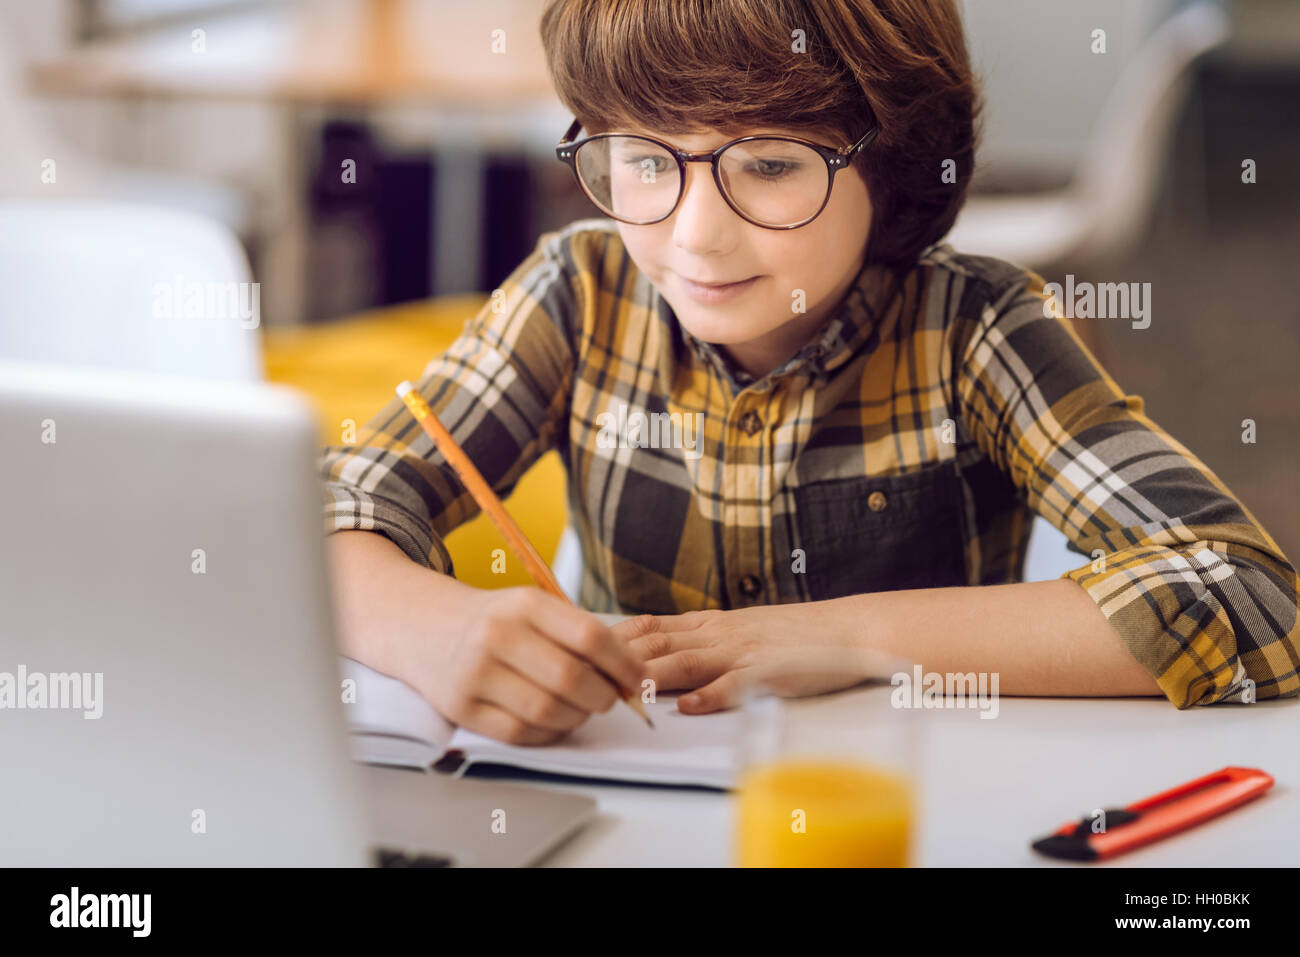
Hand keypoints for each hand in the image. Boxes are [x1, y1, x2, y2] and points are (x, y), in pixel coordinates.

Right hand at [326, 533, 645, 745]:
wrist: (422, 626)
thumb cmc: (494, 621)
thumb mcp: (532, 608)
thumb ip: (579, 636)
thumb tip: (634, 676)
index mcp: (523, 603)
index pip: (589, 636)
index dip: (623, 663)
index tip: (638, 679)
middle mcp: (496, 634)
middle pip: (571, 678)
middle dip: (603, 696)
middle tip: (608, 699)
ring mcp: (475, 672)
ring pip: (548, 710)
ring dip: (576, 717)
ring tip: (578, 709)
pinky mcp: (460, 706)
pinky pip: (520, 733)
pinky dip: (548, 734)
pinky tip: (553, 722)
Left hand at [610, 603, 876, 713]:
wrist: (848, 631)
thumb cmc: (793, 637)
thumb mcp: (739, 629)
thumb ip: (701, 640)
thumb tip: (658, 652)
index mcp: (711, 624)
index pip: (651, 625)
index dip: (614, 637)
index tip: (579, 646)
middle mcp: (720, 634)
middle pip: (659, 643)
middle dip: (618, 659)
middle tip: (584, 672)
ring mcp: (744, 653)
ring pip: (688, 661)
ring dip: (652, 676)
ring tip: (622, 690)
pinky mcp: (771, 674)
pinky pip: (737, 685)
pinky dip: (711, 696)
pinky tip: (689, 707)